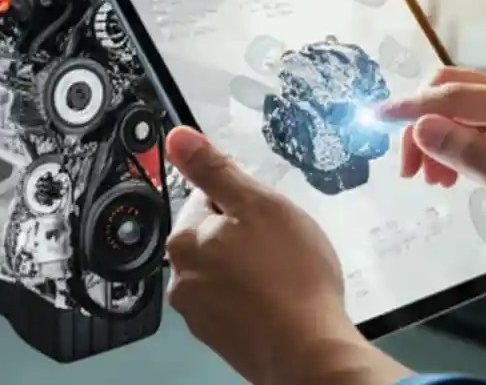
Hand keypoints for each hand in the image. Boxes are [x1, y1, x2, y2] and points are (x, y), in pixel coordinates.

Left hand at [163, 127, 410, 384]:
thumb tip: (177, 136)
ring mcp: (200, 314)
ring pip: (226, 270)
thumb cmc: (291, 276)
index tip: (267, 214)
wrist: (308, 350)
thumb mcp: (258, 204)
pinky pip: (237, 302)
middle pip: (214, 236)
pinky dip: (257, 296)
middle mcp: (181, 279)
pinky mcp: (222, 338)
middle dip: (246, 234)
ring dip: (252, 266)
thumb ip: (215, 170)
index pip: (206, 197)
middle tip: (282, 243)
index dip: (243, 200)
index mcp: (185, 240)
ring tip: (286, 273)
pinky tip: (284, 298)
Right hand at [379, 68, 485, 260]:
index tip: (376, 118)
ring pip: (460, 104)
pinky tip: (451, 172)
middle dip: (422, 125)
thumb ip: (465, 154)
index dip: (411, 107)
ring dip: (438, 136)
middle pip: (452, 89)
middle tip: (409, 168)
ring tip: (432, 179)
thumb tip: (422, 126)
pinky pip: (476, 117)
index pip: (452, 94)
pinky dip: (456, 140)